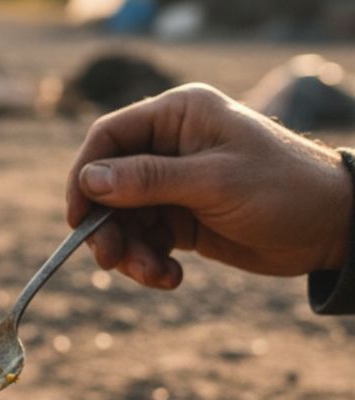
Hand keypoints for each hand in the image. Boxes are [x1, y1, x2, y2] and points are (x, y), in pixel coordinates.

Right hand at [67, 83, 351, 288]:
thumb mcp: (212, 182)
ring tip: (154, 275)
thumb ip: (147, 180)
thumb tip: (88, 179)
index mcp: (178, 116)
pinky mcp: (180, 218)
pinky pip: (145, 240)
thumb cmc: (283, 189)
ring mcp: (173, 183)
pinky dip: (150, 263)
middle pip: (108, 185)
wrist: (331, 229)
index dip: (84, 175)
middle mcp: (169, 145)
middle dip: (108, 226)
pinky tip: (172, 278)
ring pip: (123, 219)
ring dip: (131, 253)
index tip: (76, 217)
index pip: (109, 137)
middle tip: (111, 261)